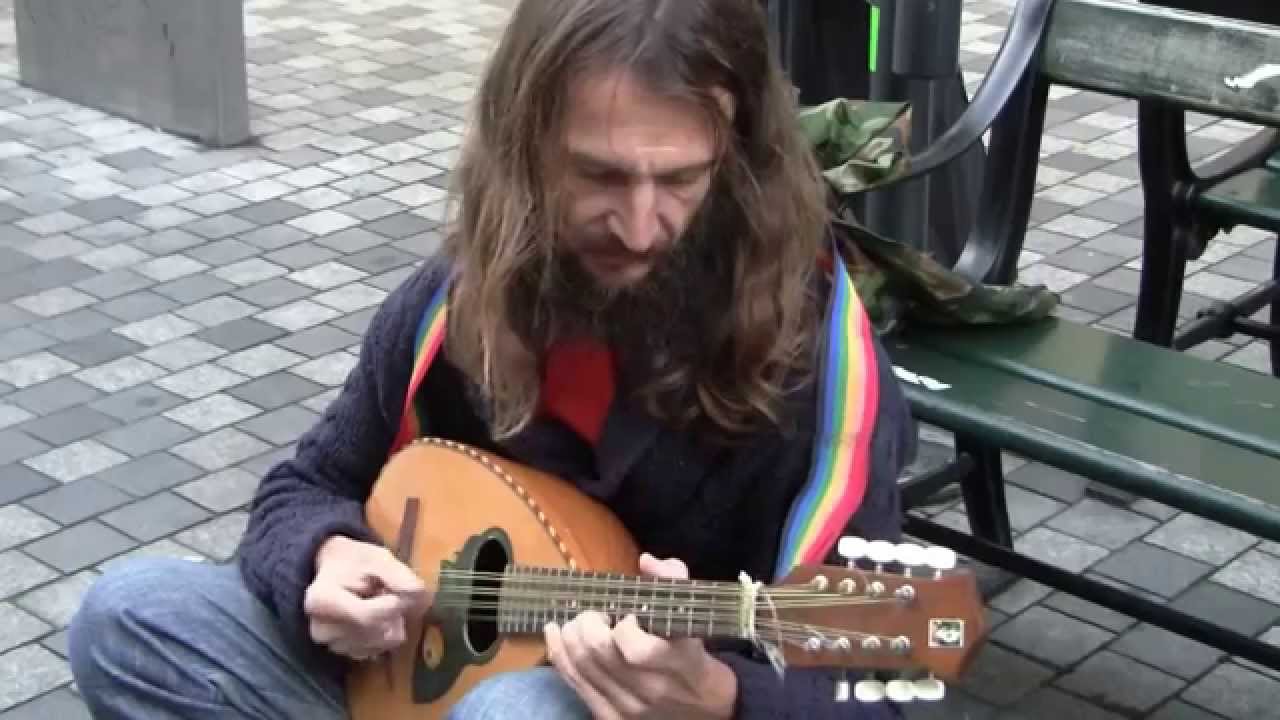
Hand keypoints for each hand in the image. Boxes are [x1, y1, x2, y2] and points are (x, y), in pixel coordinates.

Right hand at [304, 535, 430, 660]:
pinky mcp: (345, 653)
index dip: (392, 605)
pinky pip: (379, 650)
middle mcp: (321, 629)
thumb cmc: (355, 562)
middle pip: (375, 632)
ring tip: (379, 603)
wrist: (334, 571)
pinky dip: (386, 635)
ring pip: (381, 643)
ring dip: (391, 624)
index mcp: (322, 600)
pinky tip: (378, 618)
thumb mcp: (377, 557)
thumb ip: (397, 573)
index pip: (366, 617)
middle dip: (393, 613)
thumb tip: (418, 594)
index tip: (393, 590)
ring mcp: (331, 645)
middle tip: (388, 593)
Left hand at [544, 553, 737, 719]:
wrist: (704, 711)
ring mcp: (628, 708)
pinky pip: (574, 682)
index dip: (625, 626)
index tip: (630, 614)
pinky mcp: (610, 717)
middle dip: (588, 622)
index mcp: (679, 663)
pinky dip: (558, 653)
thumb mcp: (696, 618)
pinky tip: (556, 633)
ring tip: (580, 622)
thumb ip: (674, 582)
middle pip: (599, 652)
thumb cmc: (695, 656)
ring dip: (571, 634)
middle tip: (597, 613)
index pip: (637, 649)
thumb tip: (646, 561)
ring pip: (581, 665)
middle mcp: (651, 690)